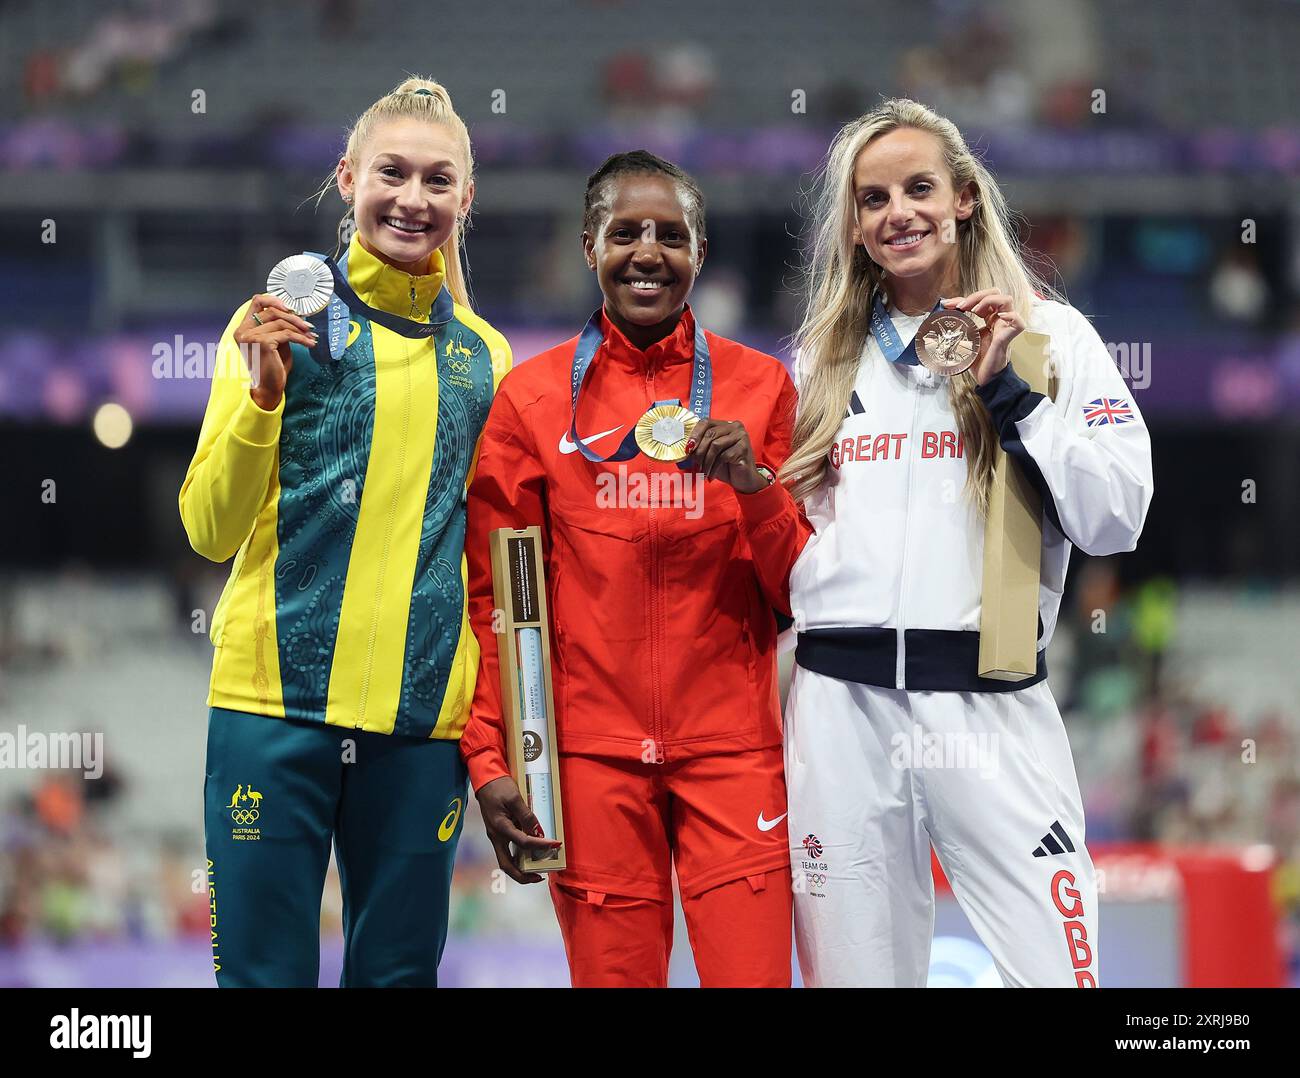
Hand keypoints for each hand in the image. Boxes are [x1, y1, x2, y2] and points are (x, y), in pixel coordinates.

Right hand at [233, 294, 317, 409]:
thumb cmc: (273, 367)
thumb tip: (294, 313)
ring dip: (300, 329)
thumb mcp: (275, 342)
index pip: (256, 302)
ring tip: (312, 336)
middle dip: (294, 318)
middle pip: (272, 311)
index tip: (291, 309)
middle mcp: (243, 330)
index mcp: (243, 328)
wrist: (269, 388)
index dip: (274, 300)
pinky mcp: (262, 343)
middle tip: (309, 327)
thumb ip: (278, 327)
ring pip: (281, 322)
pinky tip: (310, 344)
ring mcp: (250, 336)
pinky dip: (301, 338)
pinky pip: (286, 334)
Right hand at [475, 775, 560, 884]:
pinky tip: (530, 854)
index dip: (541, 845)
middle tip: (540, 877)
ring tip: (537, 869)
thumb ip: (527, 816)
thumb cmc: (499, 787)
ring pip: (507, 861)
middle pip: (507, 866)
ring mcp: (496, 836)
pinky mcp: (498, 833)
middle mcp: (496, 837)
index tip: (555, 844)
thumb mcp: (515, 798)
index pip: (524, 842)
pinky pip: (508, 851)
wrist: (485, 780)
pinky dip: (519, 857)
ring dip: (520, 869)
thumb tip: (538, 832)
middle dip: (523, 876)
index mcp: (500, 828)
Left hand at [676, 417, 766, 493]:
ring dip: (706, 461)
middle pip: (710, 434)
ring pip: (715, 445)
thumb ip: (699, 447)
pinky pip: (723, 456)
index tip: (687, 448)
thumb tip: (684, 447)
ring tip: (703, 472)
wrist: (742, 480)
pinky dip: (714, 467)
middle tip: (695, 465)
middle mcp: (735, 427)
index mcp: (725, 424)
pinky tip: (711, 475)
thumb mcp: (709, 454)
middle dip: (699, 451)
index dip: (695, 434)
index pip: (706, 422)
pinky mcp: (743, 448)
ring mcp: (741, 436)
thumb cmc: (725, 466)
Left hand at [941, 290, 1025, 385]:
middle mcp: (999, 319)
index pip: (981, 299)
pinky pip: (1018, 321)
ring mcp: (1005, 326)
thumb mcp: (964, 338)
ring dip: (989, 301)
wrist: (984, 378)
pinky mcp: (1009, 337)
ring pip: (1006, 300)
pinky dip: (1009, 316)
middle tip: (962, 306)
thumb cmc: (977, 360)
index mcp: (989, 318)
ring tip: (974, 311)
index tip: (947, 304)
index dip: (964, 298)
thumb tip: (943, 311)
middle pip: (995, 293)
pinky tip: (997, 318)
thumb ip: (958, 324)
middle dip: (977, 295)